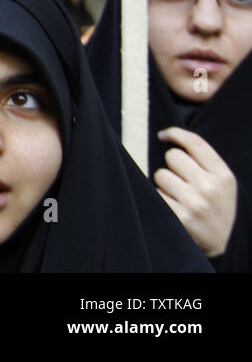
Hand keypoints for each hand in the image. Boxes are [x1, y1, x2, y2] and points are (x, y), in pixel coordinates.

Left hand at [154, 127, 237, 256]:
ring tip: (179, 197)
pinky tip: (173, 207)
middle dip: (173, 166)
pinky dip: (160, 198)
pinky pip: (155, 193)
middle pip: (173, 156)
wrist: (222, 244)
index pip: (195, 143)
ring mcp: (194, 203)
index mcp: (223, 176)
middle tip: (182, 182)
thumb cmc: (217, 207)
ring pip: (160, 174)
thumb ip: (203, 160)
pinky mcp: (179, 217)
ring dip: (164, 184)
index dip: (176, 134)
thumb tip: (166, 136)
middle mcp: (210, 188)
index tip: (163, 135)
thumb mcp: (222, 183)